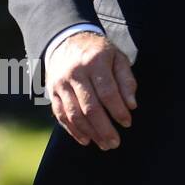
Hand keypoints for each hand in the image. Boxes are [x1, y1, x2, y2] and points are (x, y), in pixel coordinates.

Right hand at [47, 32, 136, 149]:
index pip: (108, 92)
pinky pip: (61, 115)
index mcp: (95, 62)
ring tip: (103, 144)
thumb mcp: (118, 57)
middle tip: (115, 142)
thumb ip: (126, 80)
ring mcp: (60, 84)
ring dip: (89, 132)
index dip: (118, 110)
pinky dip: (73, 130)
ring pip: (74, 114)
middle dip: (104, 128)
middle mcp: (75, 74)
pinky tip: (85, 139)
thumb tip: (131, 105)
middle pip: (90, 107)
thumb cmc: (99, 52)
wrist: (66, 41)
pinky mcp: (52, 92)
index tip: (128, 122)